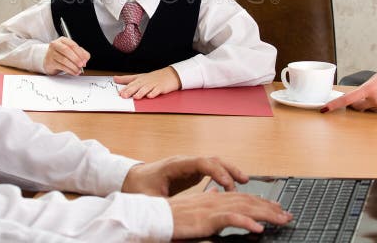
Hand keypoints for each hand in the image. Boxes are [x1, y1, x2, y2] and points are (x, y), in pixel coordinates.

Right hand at [42, 37, 88, 74]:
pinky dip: (69, 70)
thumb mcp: (72, 51)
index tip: (84, 60)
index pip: (72, 45)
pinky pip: (61, 66)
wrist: (49, 60)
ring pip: (64, 60)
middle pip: (67, 50)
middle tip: (81, 65)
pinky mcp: (50, 62)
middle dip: (76, 59)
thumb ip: (81, 53)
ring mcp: (51, 53)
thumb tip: (86, 58)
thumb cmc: (62, 54)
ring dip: (73, 66)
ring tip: (78, 70)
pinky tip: (73, 72)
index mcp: (63, 40)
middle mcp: (56, 45)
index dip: (80, 53)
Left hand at [113, 66, 180, 98]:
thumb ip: (126, 79)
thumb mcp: (139, 77)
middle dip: (130, 91)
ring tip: (136, 97)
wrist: (169, 75)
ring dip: (141, 92)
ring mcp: (153, 84)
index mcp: (140, 79)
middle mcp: (145, 82)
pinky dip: (153, 93)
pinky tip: (150, 96)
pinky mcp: (161, 87)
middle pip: (137, 86)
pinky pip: (157, 90)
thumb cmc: (153, 77)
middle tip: (124, 95)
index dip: (125, 88)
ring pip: (146, 88)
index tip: (119, 93)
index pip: (131, 83)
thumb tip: (114, 78)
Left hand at [121, 155, 249, 195]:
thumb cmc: (139, 188)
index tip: (228, 186)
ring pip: (213, 162)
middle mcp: (184, 162)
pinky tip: (231, 186)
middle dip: (230, 168)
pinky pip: (210, 170)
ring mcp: (188, 165)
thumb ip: (162, 206)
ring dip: (229, 170)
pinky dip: (222, 175)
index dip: (217, 173)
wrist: (131, 178)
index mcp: (175, 166)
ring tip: (245, 181)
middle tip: (245, 180)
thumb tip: (171, 216)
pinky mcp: (190, 171)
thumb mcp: (149, 199)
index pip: (202, 163)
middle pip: (212, 159)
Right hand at [168, 188, 291, 239]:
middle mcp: (216, 199)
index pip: (243, 197)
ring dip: (266, 214)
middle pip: (249, 201)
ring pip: (245, 207)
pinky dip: (246, 222)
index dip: (262, 202)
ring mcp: (212, 208)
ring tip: (282, 220)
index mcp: (214, 197)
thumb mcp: (193, 204)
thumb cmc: (172, 214)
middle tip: (287, 215)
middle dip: (271, 208)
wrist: (156, 216)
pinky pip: (230, 219)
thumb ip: (206, 198)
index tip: (277, 208)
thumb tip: (215, 191)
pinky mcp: (207, 219)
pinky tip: (258, 228)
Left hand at [321, 61, 376, 113]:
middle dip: (355, 104)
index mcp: (370, 89)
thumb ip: (366, 89)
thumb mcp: (376, 78)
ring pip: (369, 109)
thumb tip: (359, 98)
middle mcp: (376, 100)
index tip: (324, 109)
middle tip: (361, 96)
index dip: (334, 105)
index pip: (347, 99)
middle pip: (357, 107)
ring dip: (370, 104)